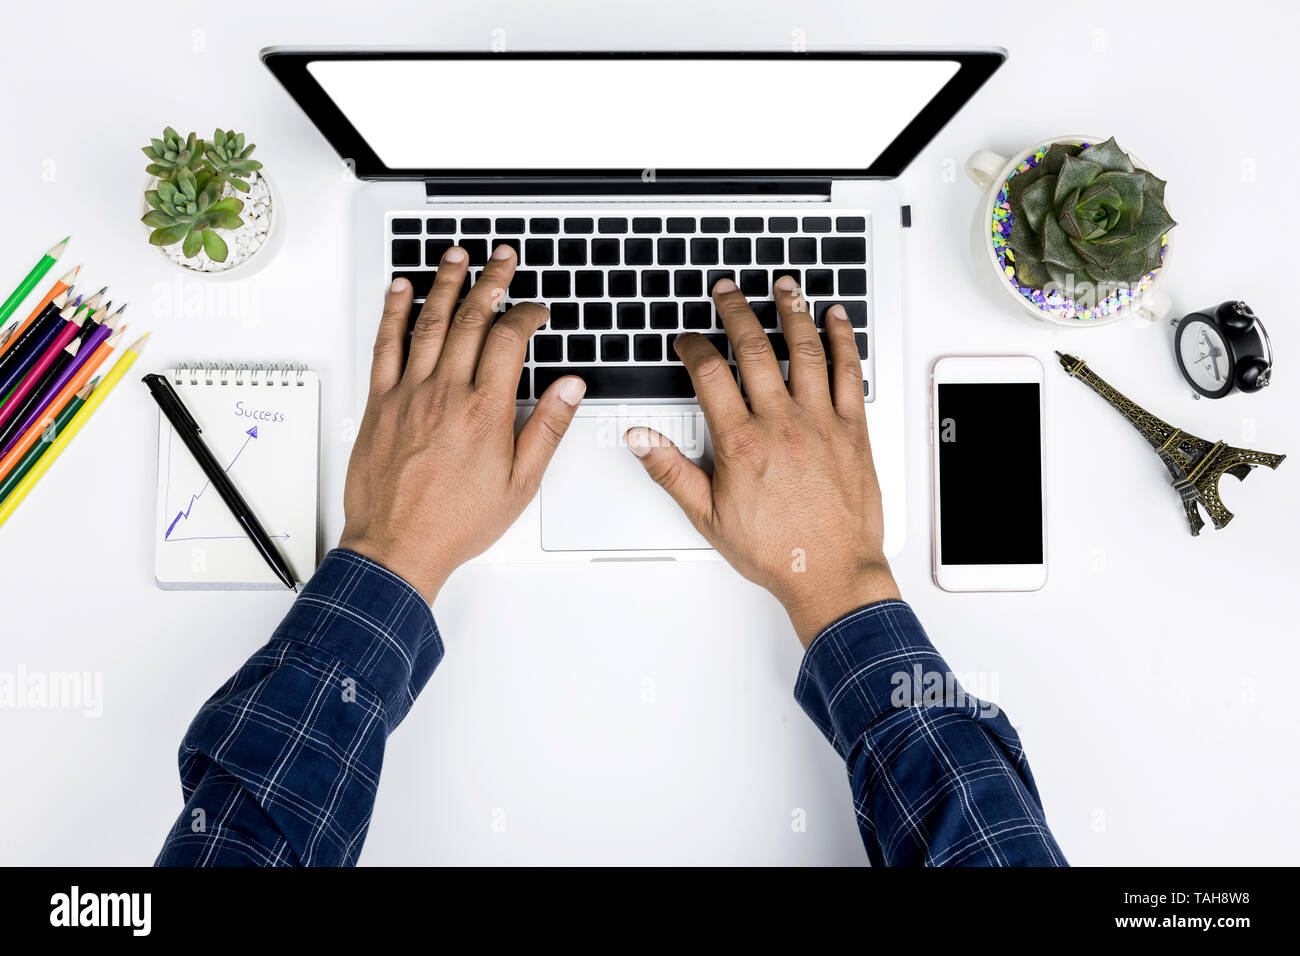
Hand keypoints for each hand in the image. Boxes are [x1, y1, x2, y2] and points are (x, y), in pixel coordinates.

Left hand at [340, 245, 585, 600]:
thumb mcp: (520, 483)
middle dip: (491, 283)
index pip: (508, 340)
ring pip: (429, 323)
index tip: (535, 309)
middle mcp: (446, 394)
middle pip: (471, 320)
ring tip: (457, 257)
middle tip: (501, 259)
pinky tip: (401, 290)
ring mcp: (409, 395)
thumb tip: (569, 387)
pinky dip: (394, 313)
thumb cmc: (455, 522)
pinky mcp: (380, 403)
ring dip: (445, 284)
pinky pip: (385, 346)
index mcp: (485, 411)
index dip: (526, 315)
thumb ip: (547, 428)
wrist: (397, 547)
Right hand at [626, 276, 898, 646]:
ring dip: (792, 311)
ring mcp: (821, 423)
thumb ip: (671, 471)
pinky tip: (836, 319)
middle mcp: (782, 424)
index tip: (688, 339)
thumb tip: (640, 440)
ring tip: (783, 286)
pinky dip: (843, 340)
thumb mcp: (708, 517)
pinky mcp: (853, 430)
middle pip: (755, 349)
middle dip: (736, 312)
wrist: (831, 573)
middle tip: (727, 290)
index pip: (709, 374)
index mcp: (742, 443)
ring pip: (805, 350)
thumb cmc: (776, 551)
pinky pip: (850, 372)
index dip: (693, 348)